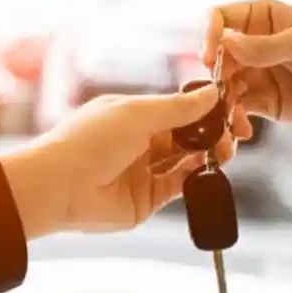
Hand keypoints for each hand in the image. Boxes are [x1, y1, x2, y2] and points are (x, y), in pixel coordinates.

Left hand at [0, 86, 250, 239]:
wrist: (59, 187)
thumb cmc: (87, 142)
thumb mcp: (137, 113)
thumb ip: (178, 108)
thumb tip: (211, 93)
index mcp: (133, 115)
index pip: (178, 110)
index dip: (203, 110)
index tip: (227, 108)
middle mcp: (140, 143)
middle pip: (186, 137)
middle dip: (211, 134)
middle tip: (232, 133)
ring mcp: (144, 171)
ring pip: (187, 161)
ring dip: (208, 154)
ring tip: (224, 150)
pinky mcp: (147, 199)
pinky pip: (179, 186)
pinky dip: (197, 176)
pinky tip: (208, 167)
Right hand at [203, 0, 291, 175]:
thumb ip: (265, 46)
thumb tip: (226, 42)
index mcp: (262, 15)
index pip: (222, 17)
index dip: (211, 34)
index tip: (211, 58)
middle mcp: (253, 42)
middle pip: (217, 54)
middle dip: (215, 74)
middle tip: (220, 93)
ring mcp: (255, 72)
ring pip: (222, 84)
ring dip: (221, 101)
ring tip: (230, 117)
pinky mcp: (260, 101)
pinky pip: (236, 109)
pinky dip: (233, 119)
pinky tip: (241, 128)